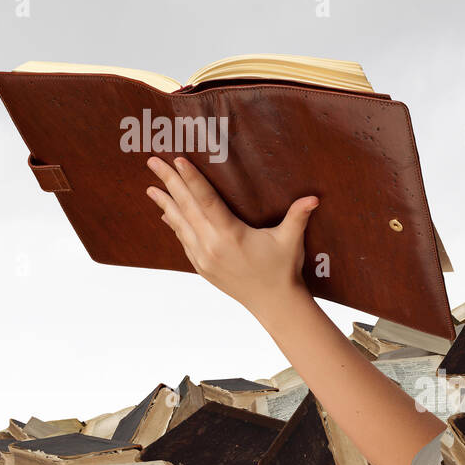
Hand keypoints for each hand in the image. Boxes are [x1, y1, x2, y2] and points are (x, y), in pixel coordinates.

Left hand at [145, 155, 318, 318]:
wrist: (274, 304)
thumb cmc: (283, 269)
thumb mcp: (291, 240)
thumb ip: (298, 216)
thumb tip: (314, 197)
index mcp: (230, 235)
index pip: (206, 200)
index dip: (191, 179)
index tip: (177, 160)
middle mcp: (211, 245)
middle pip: (186, 207)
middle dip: (169, 182)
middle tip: (153, 161)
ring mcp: (203, 257)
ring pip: (180, 224)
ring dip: (165, 203)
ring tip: (151, 188)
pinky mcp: (201, 266)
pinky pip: (183, 240)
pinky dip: (174, 224)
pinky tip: (166, 213)